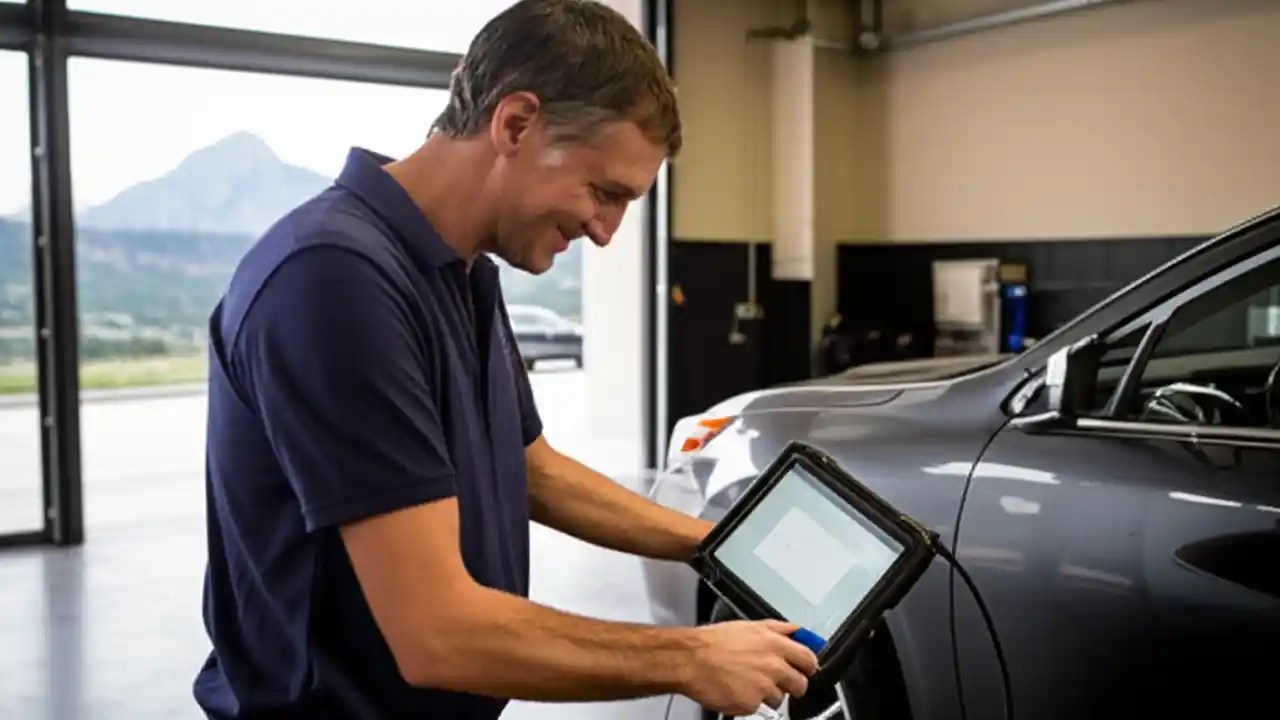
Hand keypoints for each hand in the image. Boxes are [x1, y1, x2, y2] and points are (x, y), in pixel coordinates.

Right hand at [680, 619, 818, 716]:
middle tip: (778, 681)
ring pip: (779, 698)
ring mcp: (763, 687)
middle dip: (792, 685)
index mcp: (775, 644)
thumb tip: (798, 632)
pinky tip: (738, 690)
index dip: (808, 666)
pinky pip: (759, 708)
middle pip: (800, 684)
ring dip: (768, 694)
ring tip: (748, 683)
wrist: (690, 660)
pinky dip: (750, 701)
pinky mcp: (751, 704)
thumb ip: (780, 629)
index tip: (805, 668)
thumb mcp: (750, 626)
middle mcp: (773, 666)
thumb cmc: (714, 642)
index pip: (809, 659)